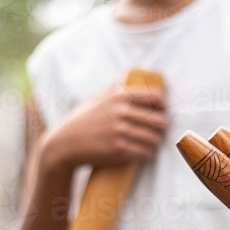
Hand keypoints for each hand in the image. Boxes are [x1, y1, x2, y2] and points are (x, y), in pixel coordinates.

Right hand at [39, 81, 167, 173]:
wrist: (65, 144)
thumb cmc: (82, 120)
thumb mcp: (97, 98)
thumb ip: (115, 88)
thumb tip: (132, 75)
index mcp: (120, 96)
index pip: (156, 97)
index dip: (164, 105)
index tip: (163, 112)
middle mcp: (122, 112)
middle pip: (160, 120)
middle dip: (162, 127)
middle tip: (158, 131)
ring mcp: (120, 131)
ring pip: (154, 139)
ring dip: (155, 143)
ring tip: (151, 143)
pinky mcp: (118, 149)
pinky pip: (144, 153)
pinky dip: (147, 154)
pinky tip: (145, 153)